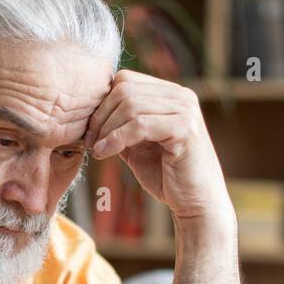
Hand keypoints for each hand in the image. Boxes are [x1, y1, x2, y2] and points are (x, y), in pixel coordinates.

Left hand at [84, 69, 234, 232]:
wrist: (195, 202)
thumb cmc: (166, 176)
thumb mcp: (137, 145)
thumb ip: (121, 125)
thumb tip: (91, 113)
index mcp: (171, 94)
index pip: (125, 80)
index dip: (102, 103)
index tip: (90, 131)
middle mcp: (181, 96)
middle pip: (125, 90)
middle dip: (100, 116)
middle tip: (89, 141)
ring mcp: (185, 110)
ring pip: (130, 106)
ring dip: (106, 129)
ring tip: (95, 150)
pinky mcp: (185, 129)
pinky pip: (139, 126)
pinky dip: (116, 139)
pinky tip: (103, 153)